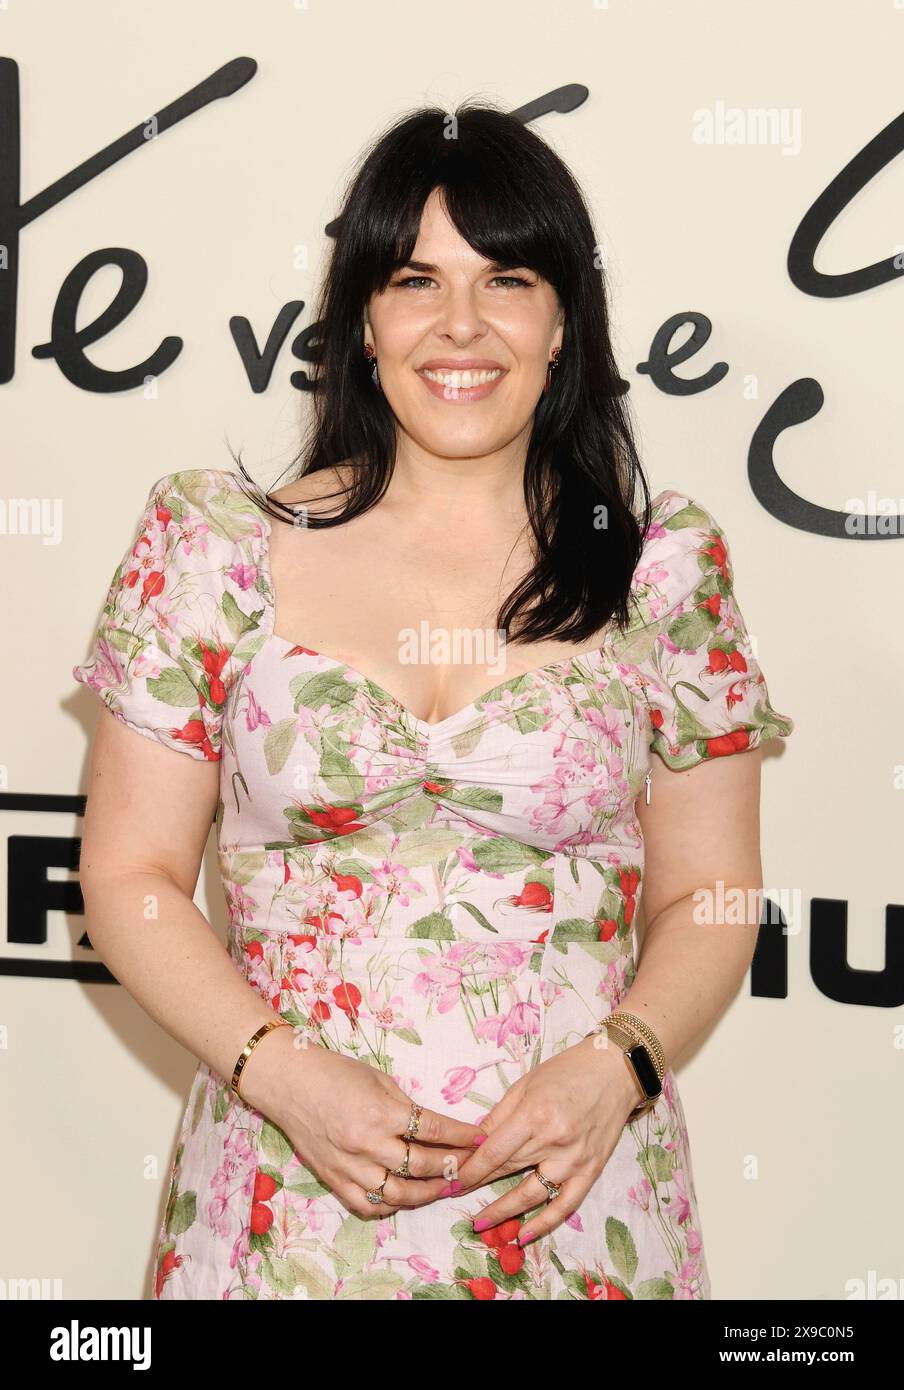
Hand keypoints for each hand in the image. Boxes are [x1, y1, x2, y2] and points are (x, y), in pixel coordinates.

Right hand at [258, 1029, 484, 1218]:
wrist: (288, 1083)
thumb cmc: (334, 1072)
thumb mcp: (378, 1079)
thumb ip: (404, 1106)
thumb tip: (432, 1129)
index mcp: (380, 1112)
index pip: (432, 1130)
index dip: (461, 1136)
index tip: (479, 1138)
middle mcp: (367, 1144)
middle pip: (422, 1166)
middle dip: (451, 1167)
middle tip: (469, 1166)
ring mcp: (349, 1165)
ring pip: (399, 1193)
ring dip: (427, 1194)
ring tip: (444, 1187)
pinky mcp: (334, 1179)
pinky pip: (368, 1204)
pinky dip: (391, 1205)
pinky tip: (405, 1197)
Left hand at [445, 1034, 642, 1244]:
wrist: (616, 1070)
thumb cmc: (568, 1070)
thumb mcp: (527, 1084)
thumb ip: (500, 1116)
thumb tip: (475, 1142)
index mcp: (535, 1114)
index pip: (494, 1152)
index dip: (469, 1169)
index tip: (450, 1180)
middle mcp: (554, 1140)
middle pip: (508, 1170)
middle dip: (478, 1184)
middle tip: (452, 1197)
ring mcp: (574, 1159)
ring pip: (532, 1194)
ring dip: (504, 1211)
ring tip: (481, 1223)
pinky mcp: (591, 1171)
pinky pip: (566, 1205)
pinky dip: (545, 1223)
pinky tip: (524, 1236)